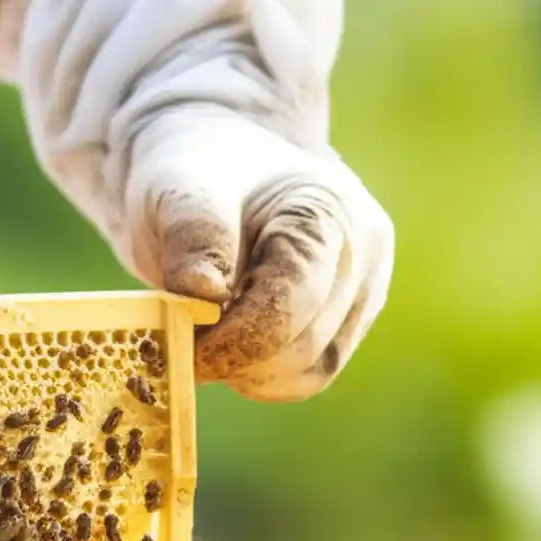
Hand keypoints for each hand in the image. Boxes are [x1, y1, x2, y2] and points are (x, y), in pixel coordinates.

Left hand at [125, 106, 393, 401]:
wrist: (213, 165)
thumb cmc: (195, 172)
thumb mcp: (178, 186)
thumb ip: (192, 233)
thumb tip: (201, 294)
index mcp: (326, 210)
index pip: (289, 303)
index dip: (231, 339)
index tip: (177, 341)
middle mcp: (362, 251)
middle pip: (302, 346)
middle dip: (235, 357)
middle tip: (179, 341)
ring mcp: (363, 288)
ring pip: (310, 371)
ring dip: (249, 372)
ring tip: (205, 337)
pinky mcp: (348, 321)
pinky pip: (310, 374)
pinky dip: (263, 375)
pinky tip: (229, 346)